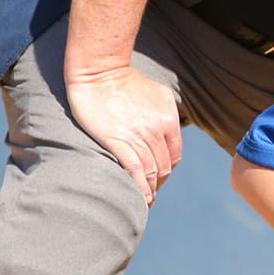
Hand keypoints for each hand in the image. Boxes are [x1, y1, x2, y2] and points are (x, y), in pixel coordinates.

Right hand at [66, 63, 183, 205]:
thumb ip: (167, 114)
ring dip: (150, 190)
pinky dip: (140, 188)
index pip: (174, 156)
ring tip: (145, 201)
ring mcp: (140, 137)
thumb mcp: (159, 95)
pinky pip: (135, 170)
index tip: (158, 178)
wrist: (99, 72)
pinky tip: (140, 198)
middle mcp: (158, 130)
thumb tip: (170, 130)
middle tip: (151, 193)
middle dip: (159, 183)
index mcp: (170, 121)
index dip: (167, 171)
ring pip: (151, 172)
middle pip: (164, 167)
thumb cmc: (125, 81)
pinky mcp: (119, 141)